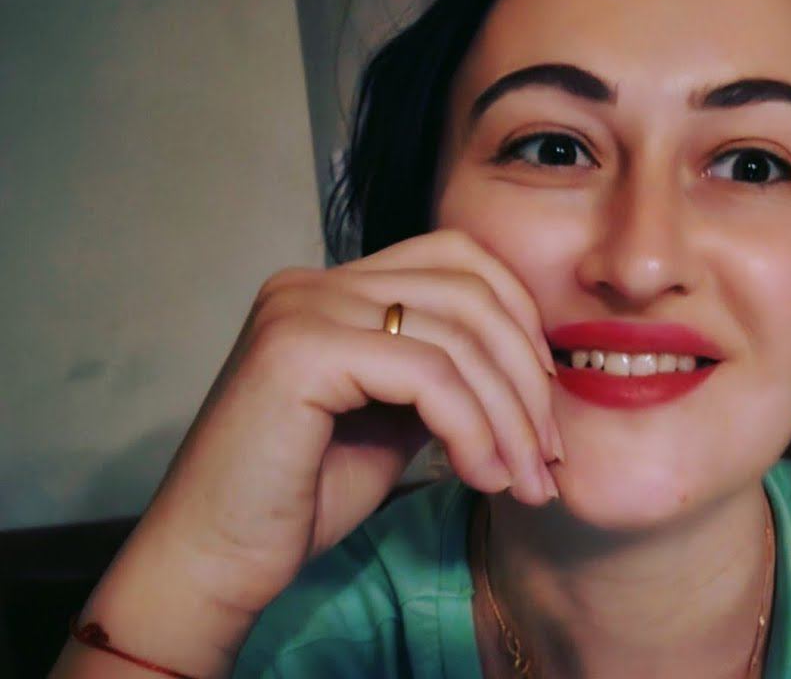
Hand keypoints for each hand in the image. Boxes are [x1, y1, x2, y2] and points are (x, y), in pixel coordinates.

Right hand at [106, 229, 562, 622]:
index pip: (460, 258)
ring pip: (457, 336)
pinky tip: (480, 477)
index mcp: (336, 288)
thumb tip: (528, 367)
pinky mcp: (298, 349)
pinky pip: (428, 375)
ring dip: (509, 416)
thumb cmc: (303, 498)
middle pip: (471, 290)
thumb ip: (443, 376)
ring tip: (524, 481)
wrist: (215, 559)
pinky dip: (472, 428)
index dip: (519, 318)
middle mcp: (314, 282)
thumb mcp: (394, 420)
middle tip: (548, 454)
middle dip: (526, 376)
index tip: (544, 400)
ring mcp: (302, 308)